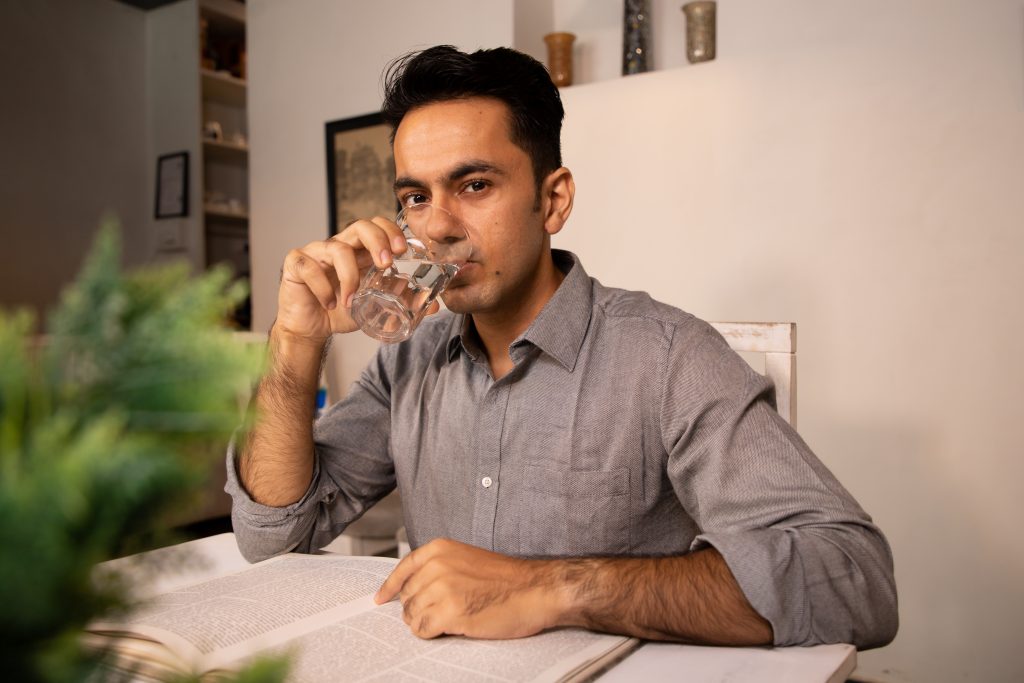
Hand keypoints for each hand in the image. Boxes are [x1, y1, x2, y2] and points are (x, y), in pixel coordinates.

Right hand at [275, 217, 407, 342]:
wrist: (310, 329)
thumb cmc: (340, 312)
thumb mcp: (374, 307)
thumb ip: (399, 303)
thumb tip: (431, 306)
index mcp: (359, 251)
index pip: (376, 226)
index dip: (390, 231)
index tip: (403, 250)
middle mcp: (339, 246)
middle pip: (359, 226)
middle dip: (377, 241)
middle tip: (386, 263)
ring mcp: (316, 253)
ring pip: (337, 248)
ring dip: (349, 276)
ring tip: (350, 301)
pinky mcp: (296, 264)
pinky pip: (310, 267)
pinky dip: (323, 287)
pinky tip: (329, 303)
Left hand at [374, 538, 563, 638]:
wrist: (535, 589)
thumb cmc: (507, 578)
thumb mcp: (467, 559)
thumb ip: (440, 568)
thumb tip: (414, 589)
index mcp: (440, 549)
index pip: (403, 569)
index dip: (389, 587)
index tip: (381, 598)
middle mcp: (437, 566)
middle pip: (406, 596)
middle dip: (416, 608)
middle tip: (438, 613)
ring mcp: (442, 589)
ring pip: (412, 615)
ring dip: (425, 622)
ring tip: (448, 620)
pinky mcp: (450, 612)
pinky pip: (422, 630)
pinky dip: (431, 633)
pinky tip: (450, 628)